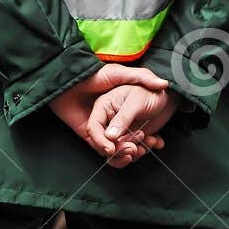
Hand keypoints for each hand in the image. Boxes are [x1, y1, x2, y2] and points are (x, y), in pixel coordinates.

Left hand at [49, 63, 167, 157]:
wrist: (65, 81)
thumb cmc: (92, 75)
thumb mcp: (120, 73)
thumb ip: (141, 77)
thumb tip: (163, 84)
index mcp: (117, 106)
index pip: (133, 124)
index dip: (143, 133)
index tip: (151, 138)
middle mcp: (110, 118)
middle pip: (126, 138)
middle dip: (136, 145)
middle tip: (143, 148)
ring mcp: (98, 128)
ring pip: (115, 145)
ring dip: (125, 152)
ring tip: (135, 152)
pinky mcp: (86, 135)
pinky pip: (100, 148)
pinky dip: (111, 154)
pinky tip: (122, 154)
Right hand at [88, 85, 177, 168]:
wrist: (166, 97)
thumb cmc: (150, 93)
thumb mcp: (136, 103)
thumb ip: (122, 119)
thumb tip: (109, 136)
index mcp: (104, 107)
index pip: (93, 128)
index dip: (100, 141)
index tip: (112, 150)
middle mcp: (109, 120)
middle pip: (105, 143)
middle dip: (120, 149)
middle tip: (135, 147)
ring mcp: (119, 131)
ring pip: (117, 151)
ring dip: (132, 153)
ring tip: (148, 142)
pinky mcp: (130, 139)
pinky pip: (130, 152)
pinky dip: (142, 151)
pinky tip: (154, 140)